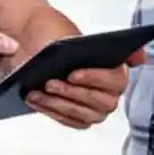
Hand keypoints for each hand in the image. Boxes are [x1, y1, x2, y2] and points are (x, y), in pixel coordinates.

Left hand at [25, 47, 145, 128]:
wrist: (43, 47)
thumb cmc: (59, 39)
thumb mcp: (64, 35)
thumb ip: (70, 43)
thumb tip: (57, 52)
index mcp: (117, 66)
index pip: (116, 78)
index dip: (95, 77)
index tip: (72, 74)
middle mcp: (112, 91)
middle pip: (101, 101)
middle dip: (73, 93)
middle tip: (50, 83)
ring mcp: (98, 108)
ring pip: (84, 113)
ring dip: (58, 103)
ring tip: (37, 92)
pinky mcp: (82, 118)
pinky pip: (69, 119)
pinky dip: (51, 110)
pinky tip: (35, 99)